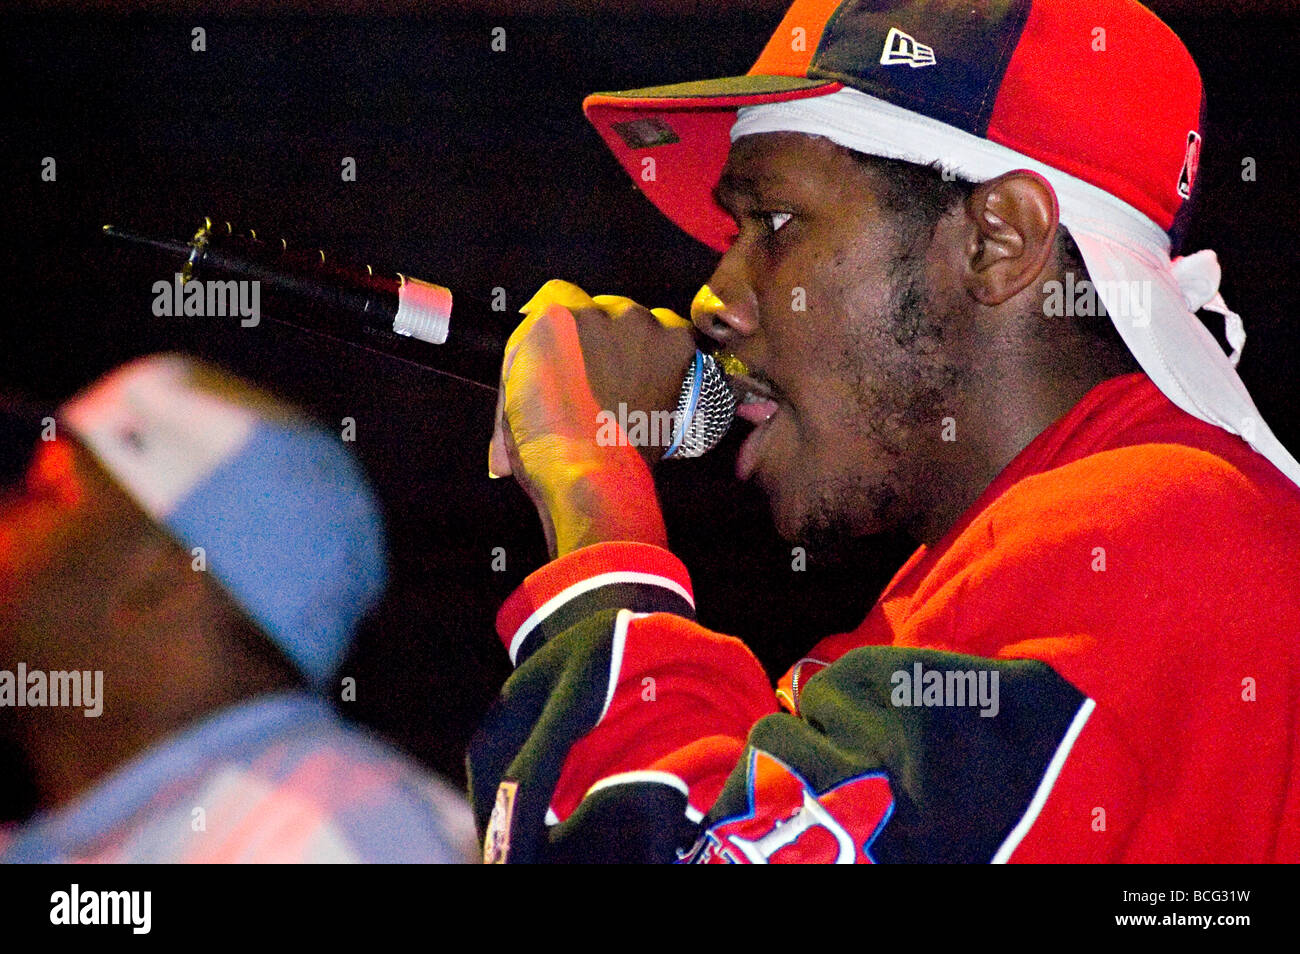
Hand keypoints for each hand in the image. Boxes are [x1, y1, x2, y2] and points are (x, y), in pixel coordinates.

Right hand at [488, 280, 695, 557]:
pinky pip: (673, 333)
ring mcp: (639, 325)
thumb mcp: (511, 404)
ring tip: (632, 383)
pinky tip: (660, 379)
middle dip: (601, 336)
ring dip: (635, 343)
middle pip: (601, 307)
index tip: (570, 347)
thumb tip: (521, 385)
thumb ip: (519, 373)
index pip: (557, 295)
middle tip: (602, 375)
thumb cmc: (547, 449)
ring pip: (639, 320)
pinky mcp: (674, 344)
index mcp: (551, 318)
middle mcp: (597, 310)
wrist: (594, 476)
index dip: (563, 325)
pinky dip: (668, 353)